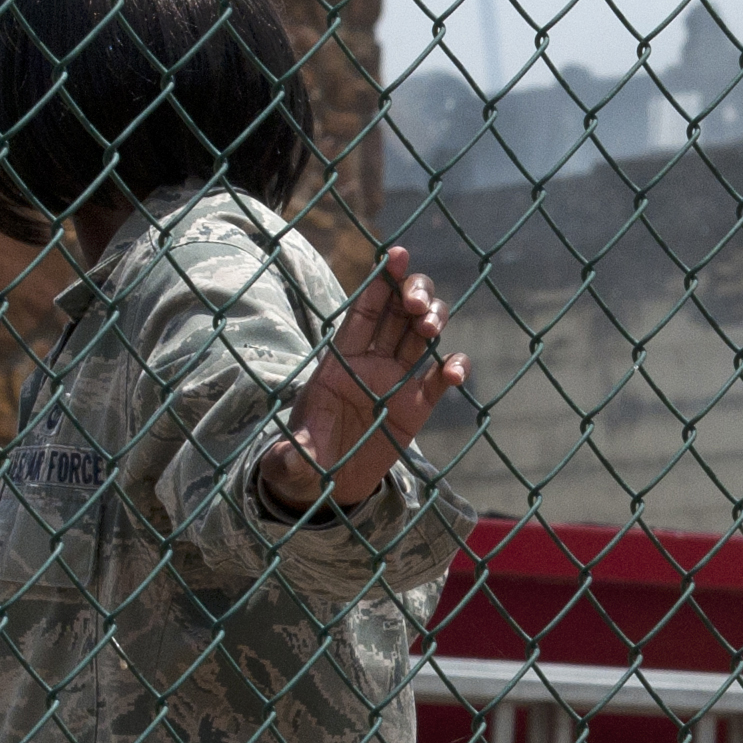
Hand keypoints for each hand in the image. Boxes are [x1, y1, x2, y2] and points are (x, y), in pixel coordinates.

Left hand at [256, 246, 466, 510]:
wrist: (326, 487)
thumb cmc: (303, 464)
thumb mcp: (292, 462)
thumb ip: (292, 457)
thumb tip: (287, 460)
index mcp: (339, 360)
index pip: (362, 311)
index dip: (379, 281)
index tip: (395, 255)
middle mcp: (370, 363)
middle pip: (398, 311)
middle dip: (412, 294)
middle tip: (415, 304)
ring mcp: (396, 382)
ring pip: (422, 334)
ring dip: (432, 319)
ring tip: (429, 328)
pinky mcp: (417, 407)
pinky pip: (440, 378)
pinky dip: (454, 369)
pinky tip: (455, 374)